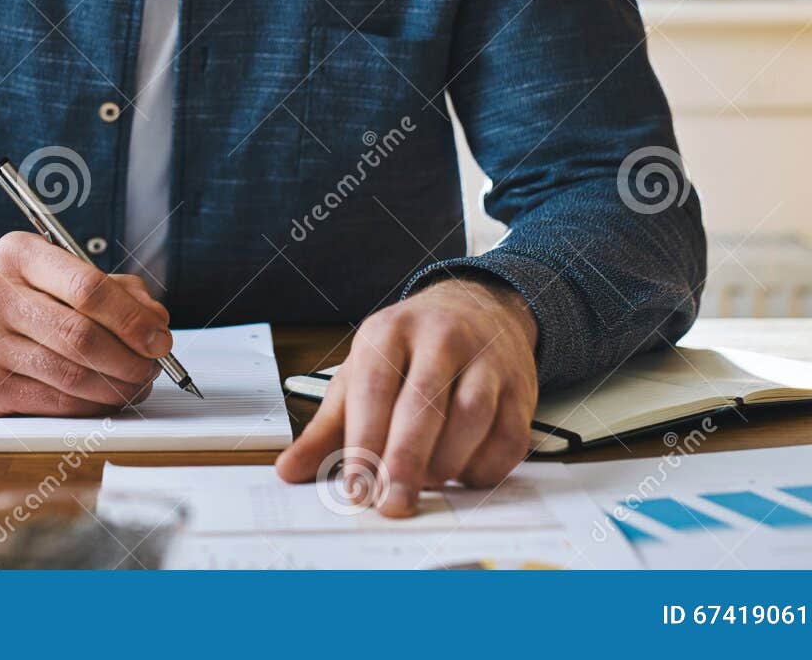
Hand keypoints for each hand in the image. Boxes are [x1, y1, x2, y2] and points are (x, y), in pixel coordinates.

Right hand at [0, 231, 170, 416]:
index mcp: (18, 255)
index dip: (132, 317)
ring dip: (115, 386)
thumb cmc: (2, 299)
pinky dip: (88, 406)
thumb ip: (105, 288)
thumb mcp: (43, 272)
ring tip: (134, 385)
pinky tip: (103, 400)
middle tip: (152, 367)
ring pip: (70, 374)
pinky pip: (51, 402)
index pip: (88, 287)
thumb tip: (155, 318)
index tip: (159, 336)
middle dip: (130, 357)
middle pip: (82, 335)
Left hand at [275, 275, 538, 516]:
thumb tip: (290, 470)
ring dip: (446, 462)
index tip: (356, 486)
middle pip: (424, 403)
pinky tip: (464, 475)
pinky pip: (507, 435)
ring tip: (427, 484)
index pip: (374, 385)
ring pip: (470, 416)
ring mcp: (486, 358)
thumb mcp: (362, 371)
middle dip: (405, 461)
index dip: (364, 440)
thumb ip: (328, 426)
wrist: (479, 309)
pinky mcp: (521, 386)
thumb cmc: (411, 348)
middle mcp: (441, 337)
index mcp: (390, 330)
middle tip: (391, 503)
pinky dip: (485, 466)